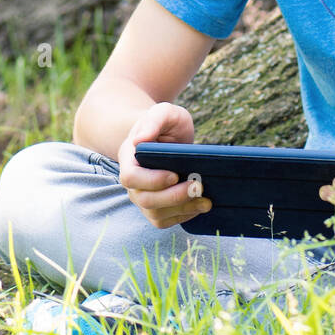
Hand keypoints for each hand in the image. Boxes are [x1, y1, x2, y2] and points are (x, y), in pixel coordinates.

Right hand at [117, 102, 211, 228]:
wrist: (168, 135)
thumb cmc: (166, 123)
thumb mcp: (164, 112)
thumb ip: (154, 120)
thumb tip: (139, 141)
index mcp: (129, 157)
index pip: (131, 178)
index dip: (151, 181)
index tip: (175, 175)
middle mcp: (133, 181)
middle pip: (143, 200)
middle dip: (172, 197)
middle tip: (198, 187)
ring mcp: (143, 196)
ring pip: (155, 214)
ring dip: (182, 209)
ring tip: (206, 200)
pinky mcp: (156, 207)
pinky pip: (164, 221)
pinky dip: (183, 217)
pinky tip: (199, 206)